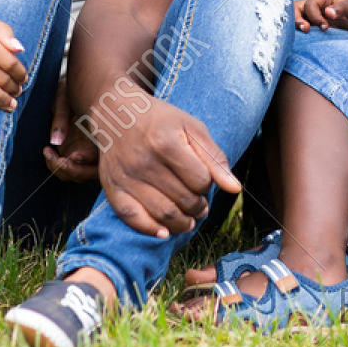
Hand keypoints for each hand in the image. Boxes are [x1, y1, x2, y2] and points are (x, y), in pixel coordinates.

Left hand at [43, 78, 99, 181]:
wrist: (73, 80)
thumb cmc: (71, 84)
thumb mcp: (64, 96)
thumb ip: (61, 117)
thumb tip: (55, 142)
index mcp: (104, 130)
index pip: (102, 155)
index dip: (88, 161)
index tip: (73, 156)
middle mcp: (99, 144)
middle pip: (91, 172)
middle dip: (73, 171)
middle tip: (56, 160)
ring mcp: (88, 150)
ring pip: (80, 173)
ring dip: (63, 170)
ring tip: (48, 153)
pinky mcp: (76, 151)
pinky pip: (69, 167)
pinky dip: (57, 165)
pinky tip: (48, 151)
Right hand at [92, 94, 241, 238]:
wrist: (117, 114)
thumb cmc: (161, 121)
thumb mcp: (193, 128)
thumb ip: (215, 158)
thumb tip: (235, 188)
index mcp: (166, 143)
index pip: (200, 181)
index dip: (207, 185)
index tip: (203, 181)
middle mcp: (144, 162)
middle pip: (183, 200)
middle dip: (198, 208)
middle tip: (199, 205)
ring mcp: (127, 177)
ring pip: (163, 214)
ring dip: (182, 223)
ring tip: (188, 219)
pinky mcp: (112, 188)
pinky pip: (132, 219)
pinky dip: (151, 230)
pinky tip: (164, 232)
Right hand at [294, 0, 347, 32]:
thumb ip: (341, 9)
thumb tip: (328, 12)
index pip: (310, 4)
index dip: (314, 16)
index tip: (325, 27)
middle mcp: (314, 5)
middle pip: (296, 8)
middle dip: (297, 19)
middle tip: (306, 29)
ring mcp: (311, 16)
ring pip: (295, 17)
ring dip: (295, 25)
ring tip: (303, 33)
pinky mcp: (312, 26)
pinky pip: (300, 27)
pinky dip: (298, 32)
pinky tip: (302, 40)